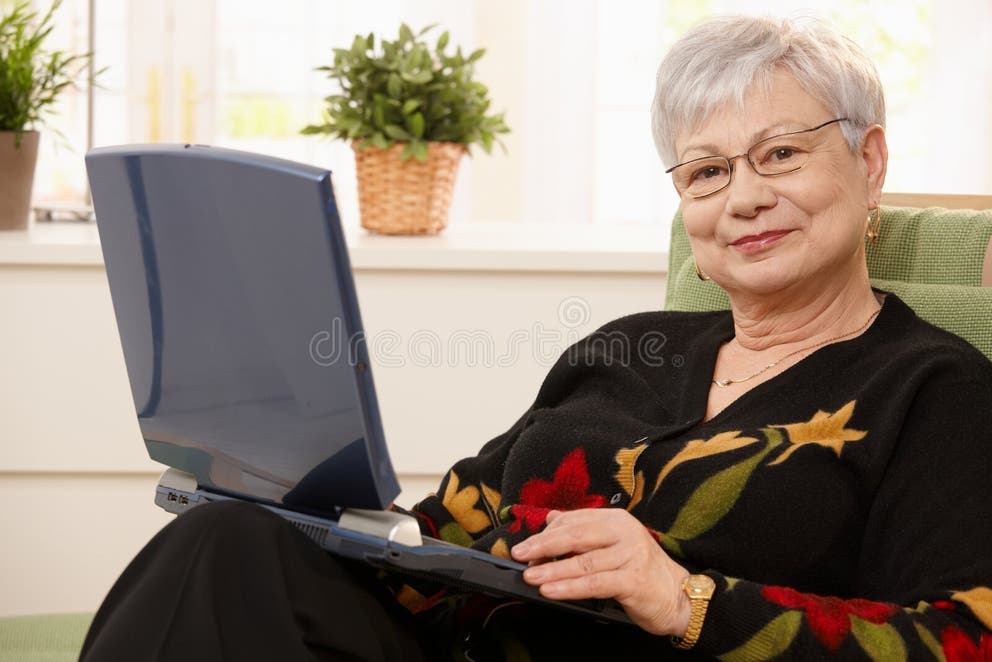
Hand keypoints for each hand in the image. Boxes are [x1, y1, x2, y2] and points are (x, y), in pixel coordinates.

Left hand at [510, 508, 690, 636]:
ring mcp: (630, 555)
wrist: (677, 596)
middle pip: (575, 535)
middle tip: (520, 554)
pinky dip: (569, 588)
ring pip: (582, 561)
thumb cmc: (641, 571)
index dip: (547, 533)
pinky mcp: (633, 579)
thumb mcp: (612, 545)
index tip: (527, 545)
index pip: (574, 520)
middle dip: (543, 545)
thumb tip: (551, 518)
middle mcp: (625, 532)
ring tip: (530, 576)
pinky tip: (551, 591)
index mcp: (617, 520)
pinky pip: (594, 583)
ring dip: (552, 570)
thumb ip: (583, 531)